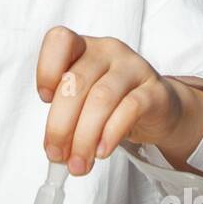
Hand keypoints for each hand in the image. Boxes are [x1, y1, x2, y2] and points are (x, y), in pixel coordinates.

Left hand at [35, 26, 202, 175]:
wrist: (158, 108)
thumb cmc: (112, 103)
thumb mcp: (83, 103)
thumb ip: (65, 119)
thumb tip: (54, 152)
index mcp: (83, 47)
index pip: (60, 40)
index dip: (46, 68)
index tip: (44, 99)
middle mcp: (107, 51)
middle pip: (76, 82)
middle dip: (60, 125)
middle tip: (56, 155)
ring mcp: (133, 67)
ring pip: (101, 98)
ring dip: (84, 137)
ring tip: (78, 163)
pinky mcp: (155, 90)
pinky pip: (130, 109)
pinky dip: (111, 134)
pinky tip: (102, 151)